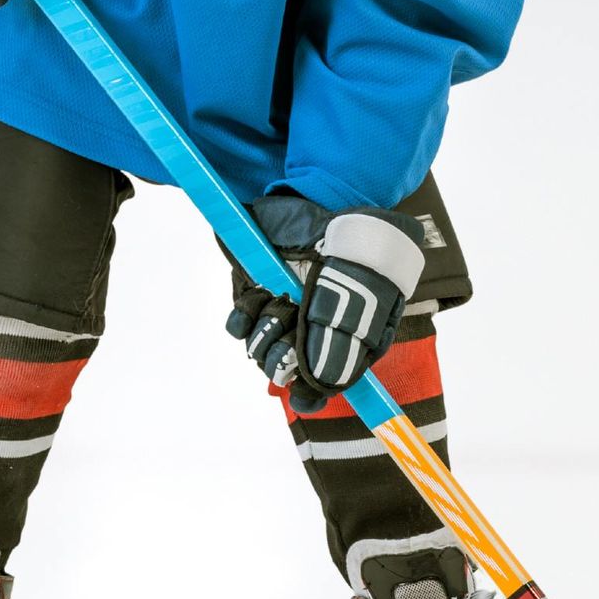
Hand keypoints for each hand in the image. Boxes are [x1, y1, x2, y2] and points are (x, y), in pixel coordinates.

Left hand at [227, 197, 427, 412]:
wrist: (325, 198)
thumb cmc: (353, 248)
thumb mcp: (358, 298)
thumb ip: (340, 344)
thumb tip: (319, 387)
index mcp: (348, 335)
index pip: (329, 380)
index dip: (313, 394)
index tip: (302, 400)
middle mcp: (314, 328)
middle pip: (289, 370)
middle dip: (283, 357)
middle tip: (290, 332)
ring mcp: (285, 310)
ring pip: (261, 349)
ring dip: (264, 332)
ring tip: (279, 301)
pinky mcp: (256, 292)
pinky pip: (240, 324)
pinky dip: (243, 318)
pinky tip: (256, 299)